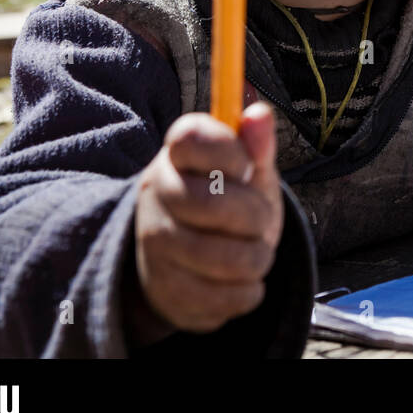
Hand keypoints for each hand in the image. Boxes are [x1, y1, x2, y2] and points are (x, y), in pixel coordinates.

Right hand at [134, 101, 283, 332]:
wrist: (199, 261)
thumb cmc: (231, 202)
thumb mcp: (250, 171)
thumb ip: (256, 146)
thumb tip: (259, 114)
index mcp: (176, 153)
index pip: (192, 139)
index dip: (230, 154)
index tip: (246, 168)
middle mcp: (155, 194)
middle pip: (213, 205)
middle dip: (256, 216)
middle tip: (259, 219)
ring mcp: (153, 246)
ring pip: (223, 258)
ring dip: (257, 257)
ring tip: (255, 251)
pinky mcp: (165, 292)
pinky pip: (223, 298)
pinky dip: (247, 292)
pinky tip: (242, 280)